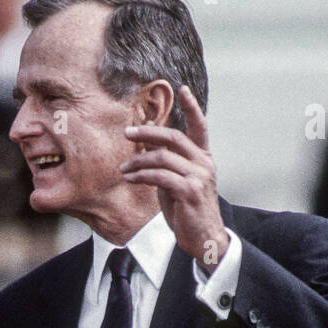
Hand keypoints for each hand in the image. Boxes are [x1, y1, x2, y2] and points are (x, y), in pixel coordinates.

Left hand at [119, 85, 227, 271]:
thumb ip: (165, 162)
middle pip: (173, 137)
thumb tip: (146, 141)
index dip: (192, 107)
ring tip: (123, 168)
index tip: (182, 89)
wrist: (203, 238)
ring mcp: (199, 176)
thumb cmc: (187, 210)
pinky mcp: (189, 191)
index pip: (200, 127)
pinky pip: (159, 176)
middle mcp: (204, 163)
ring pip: (162, 157)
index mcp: (203, 158)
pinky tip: (129, 178)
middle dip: (147, 131)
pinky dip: (141, 175)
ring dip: (137, 161)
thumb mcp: (175, 181)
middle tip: (126, 132)